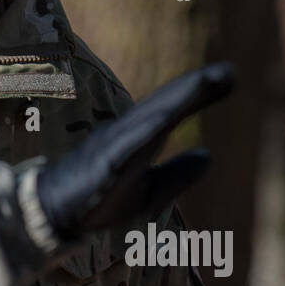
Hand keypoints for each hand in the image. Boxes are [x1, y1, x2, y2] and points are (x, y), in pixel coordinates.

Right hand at [35, 62, 235, 236]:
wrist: (54, 212)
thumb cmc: (100, 199)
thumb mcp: (150, 191)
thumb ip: (178, 174)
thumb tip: (209, 156)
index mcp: (139, 137)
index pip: (173, 110)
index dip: (200, 93)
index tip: (231, 77)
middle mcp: (127, 133)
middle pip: (165, 105)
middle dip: (195, 87)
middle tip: (229, 72)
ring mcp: (115, 145)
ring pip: (150, 117)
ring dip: (177, 99)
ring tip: (205, 82)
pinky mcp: (104, 163)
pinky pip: (129, 144)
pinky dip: (148, 128)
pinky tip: (168, 117)